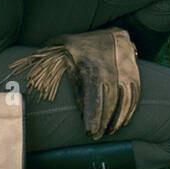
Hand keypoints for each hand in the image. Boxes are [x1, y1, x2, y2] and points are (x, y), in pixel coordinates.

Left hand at [9, 28, 140, 139]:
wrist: (109, 32)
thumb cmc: (80, 45)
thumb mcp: (62, 49)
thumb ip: (50, 64)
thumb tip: (35, 80)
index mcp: (91, 64)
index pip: (94, 94)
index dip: (93, 114)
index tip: (89, 131)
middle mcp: (111, 66)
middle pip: (110, 100)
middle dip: (103, 121)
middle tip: (95, 136)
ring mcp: (126, 68)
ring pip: (125, 99)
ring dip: (118, 118)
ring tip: (109, 131)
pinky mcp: (135, 72)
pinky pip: (135, 94)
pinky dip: (129, 110)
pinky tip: (122, 122)